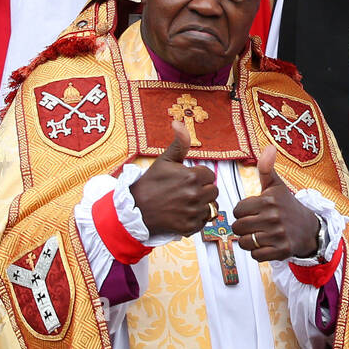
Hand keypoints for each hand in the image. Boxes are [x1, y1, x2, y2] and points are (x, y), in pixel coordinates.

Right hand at [131, 121, 217, 236]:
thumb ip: (179, 143)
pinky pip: (204, 222)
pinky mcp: (190, 227)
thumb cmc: (150, 184)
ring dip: (202, 205)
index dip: (199, 177)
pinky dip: (196, 219)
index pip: (210, 176)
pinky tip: (183, 214)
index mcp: (192, 176)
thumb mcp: (164, 160)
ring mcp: (193, 212)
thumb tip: (178, 122)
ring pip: (211, 207)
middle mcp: (195, 194)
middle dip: (202, 191)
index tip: (186, 180)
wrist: (135, 209)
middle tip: (185, 192)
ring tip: (185, 203)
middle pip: (213, 192)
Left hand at [232, 145, 319, 261]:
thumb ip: (266, 169)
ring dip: (248, 241)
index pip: (237, 210)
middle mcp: (273, 217)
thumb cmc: (288, 206)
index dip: (242, 212)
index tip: (251, 212)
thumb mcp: (277, 186)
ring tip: (258, 235)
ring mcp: (277, 235)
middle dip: (243, 227)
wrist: (309, 228)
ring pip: (245, 242)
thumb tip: (268, 148)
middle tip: (254, 224)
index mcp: (269, 201)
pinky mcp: (281, 250)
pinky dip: (257, 252)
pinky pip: (255, 255)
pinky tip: (266, 244)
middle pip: (238, 227)